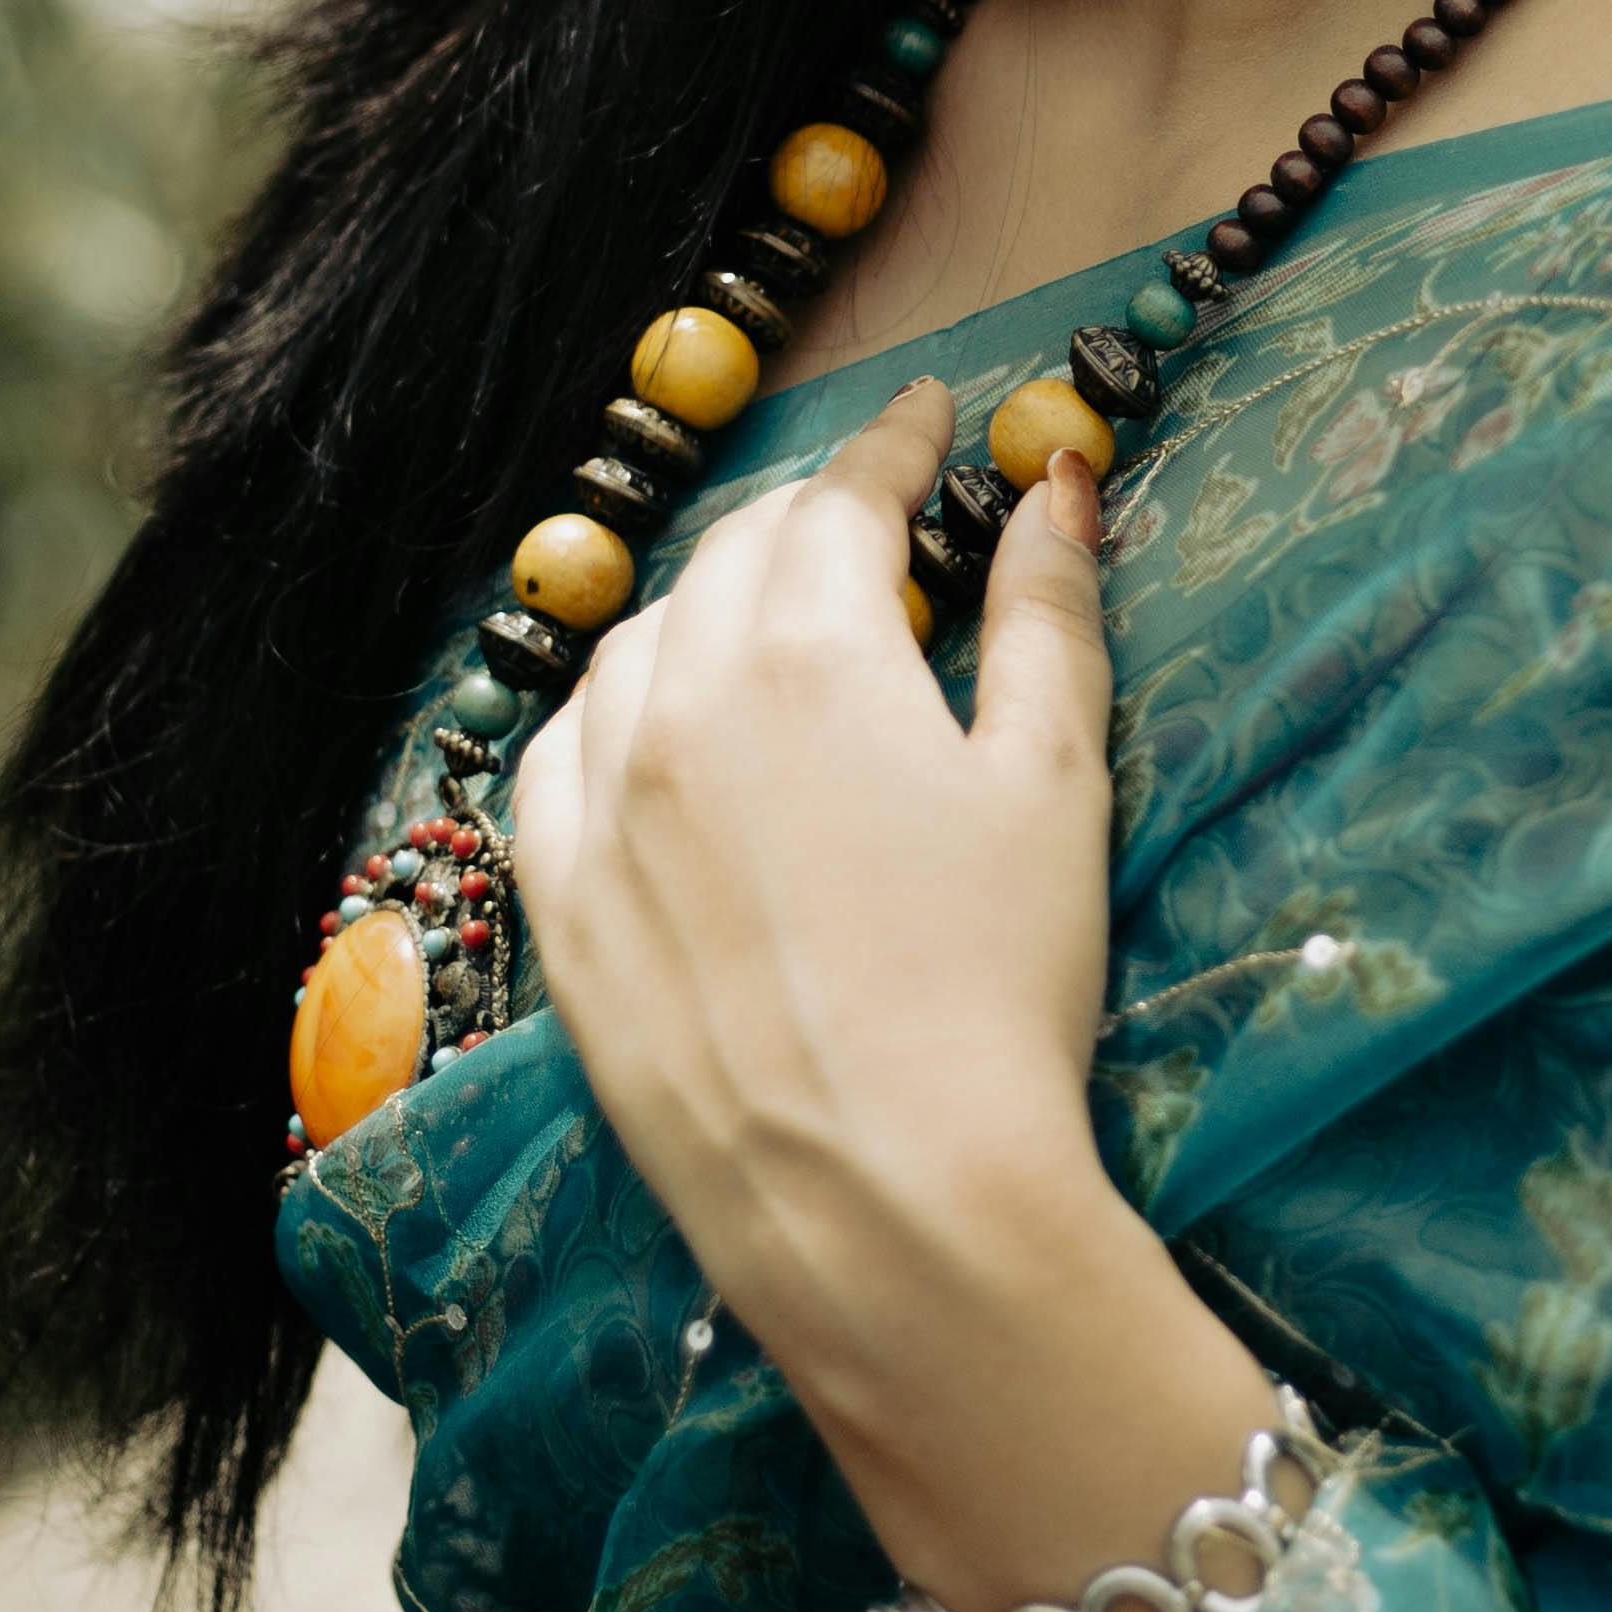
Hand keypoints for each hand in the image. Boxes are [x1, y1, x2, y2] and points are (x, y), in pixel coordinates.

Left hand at [504, 377, 1118, 1429]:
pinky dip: (610, 716)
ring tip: (766, 624)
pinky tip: (650, 732)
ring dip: (704, 610)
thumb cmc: (999, 984)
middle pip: (733, 559)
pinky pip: (555, 764)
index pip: (843, 498)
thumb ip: (1048, 617)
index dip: (895, 443)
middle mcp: (676, 702)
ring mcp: (597, 807)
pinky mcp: (557, 911)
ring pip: (634, 649)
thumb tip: (1056, 484)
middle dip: (808, 521)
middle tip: (869, 522)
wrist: (887, 1197)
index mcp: (805, 647)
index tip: (930, 415)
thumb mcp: (1054, 782)